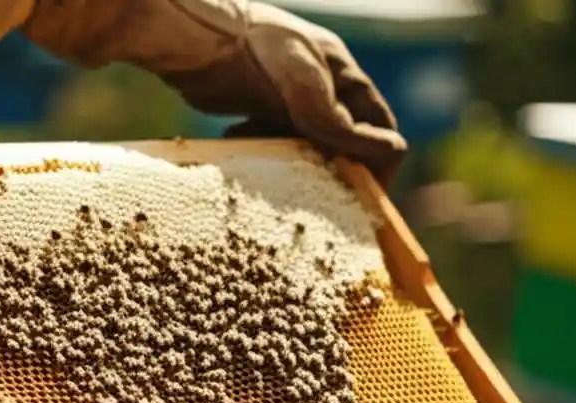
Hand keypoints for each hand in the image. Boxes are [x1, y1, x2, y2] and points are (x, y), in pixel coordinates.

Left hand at [226, 3, 406, 181]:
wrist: (194, 36)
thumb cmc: (253, 49)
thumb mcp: (302, 82)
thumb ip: (335, 119)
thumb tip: (380, 151)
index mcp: (343, 76)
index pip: (380, 126)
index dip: (378, 159)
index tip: (363, 193)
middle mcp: (322, 88)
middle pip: (344, 141)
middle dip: (334, 167)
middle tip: (313, 189)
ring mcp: (289, 99)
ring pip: (307, 146)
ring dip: (294, 162)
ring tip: (269, 160)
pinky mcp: (258, 109)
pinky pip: (273, 142)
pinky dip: (264, 150)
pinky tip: (238, 139)